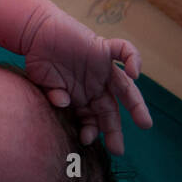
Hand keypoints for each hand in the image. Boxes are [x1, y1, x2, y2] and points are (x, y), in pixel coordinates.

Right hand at [20, 10, 151, 153]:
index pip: (93, 118)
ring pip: (125, 87)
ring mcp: (102, 68)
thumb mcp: (45, 84)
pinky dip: (132, 60)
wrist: (37, 32)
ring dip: (135, 104)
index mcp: (83, 96)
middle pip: (111, 109)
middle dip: (115, 129)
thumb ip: (54, 94)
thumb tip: (62, 103)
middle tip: (118, 149)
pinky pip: (123, 51)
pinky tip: (135, 73)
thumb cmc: (40, 60)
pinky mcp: (103, 48)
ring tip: (144, 123)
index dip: (91, 129)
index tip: (86, 140)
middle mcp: (96, 85)